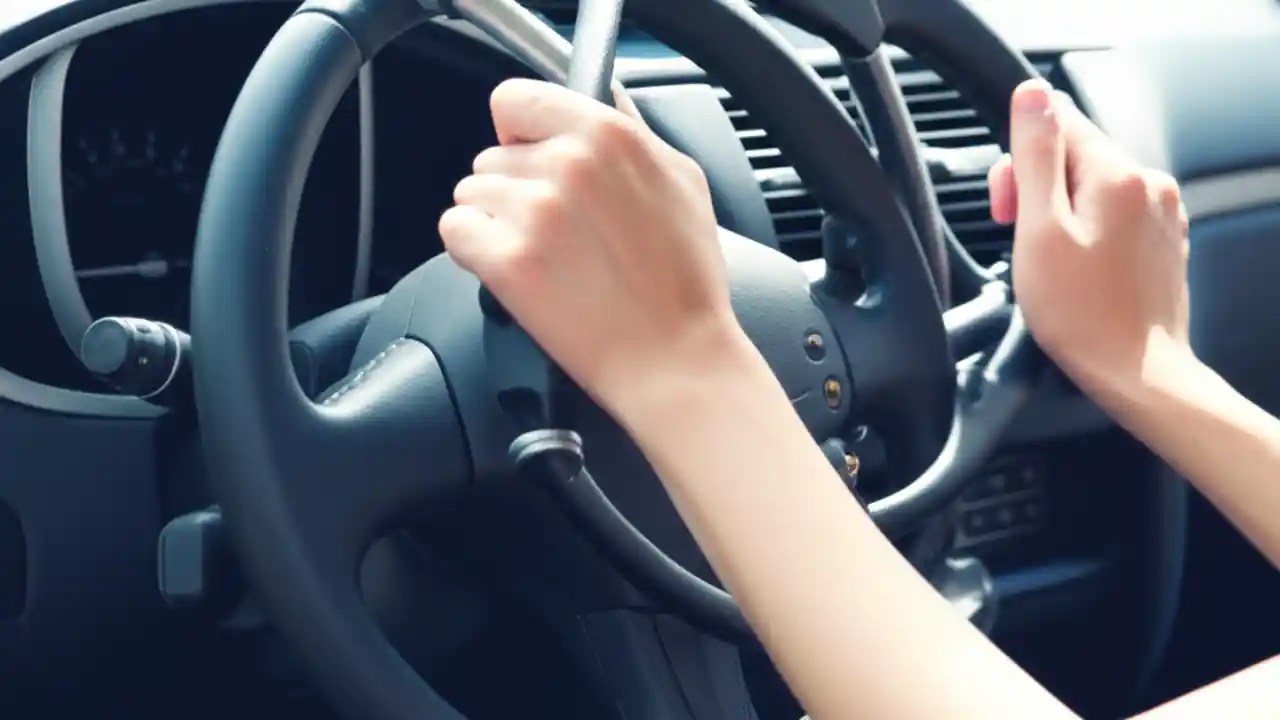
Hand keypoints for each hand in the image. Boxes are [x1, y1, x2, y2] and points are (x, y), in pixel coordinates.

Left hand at [439, 79, 749, 416]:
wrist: (675, 358)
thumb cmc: (686, 282)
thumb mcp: (683, 182)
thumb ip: (635, 132)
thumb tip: (603, 97)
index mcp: (607, 135)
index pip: (515, 99)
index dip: (519, 131)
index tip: (531, 155)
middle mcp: (566, 165)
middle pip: (491, 156)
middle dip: (514, 189)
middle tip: (558, 231)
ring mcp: (533, 212)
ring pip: (470, 194)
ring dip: (495, 223)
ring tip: (544, 257)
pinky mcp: (507, 261)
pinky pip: (455, 231)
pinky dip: (474, 252)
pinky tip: (516, 272)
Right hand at [988, 79, 1193, 400]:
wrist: (1136, 373)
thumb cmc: (1081, 313)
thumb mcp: (1038, 230)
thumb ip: (1034, 156)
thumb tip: (1031, 94)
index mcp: (1117, 174)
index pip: (1058, 121)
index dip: (1019, 159)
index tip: (1008, 205)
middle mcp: (1149, 183)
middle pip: (1075, 153)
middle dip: (1038, 186)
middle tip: (1019, 235)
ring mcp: (1161, 211)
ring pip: (1092, 185)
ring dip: (1060, 210)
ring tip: (1048, 258)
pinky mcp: (1162, 239)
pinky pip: (1113, 213)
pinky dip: (1086, 230)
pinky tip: (1074, 267)